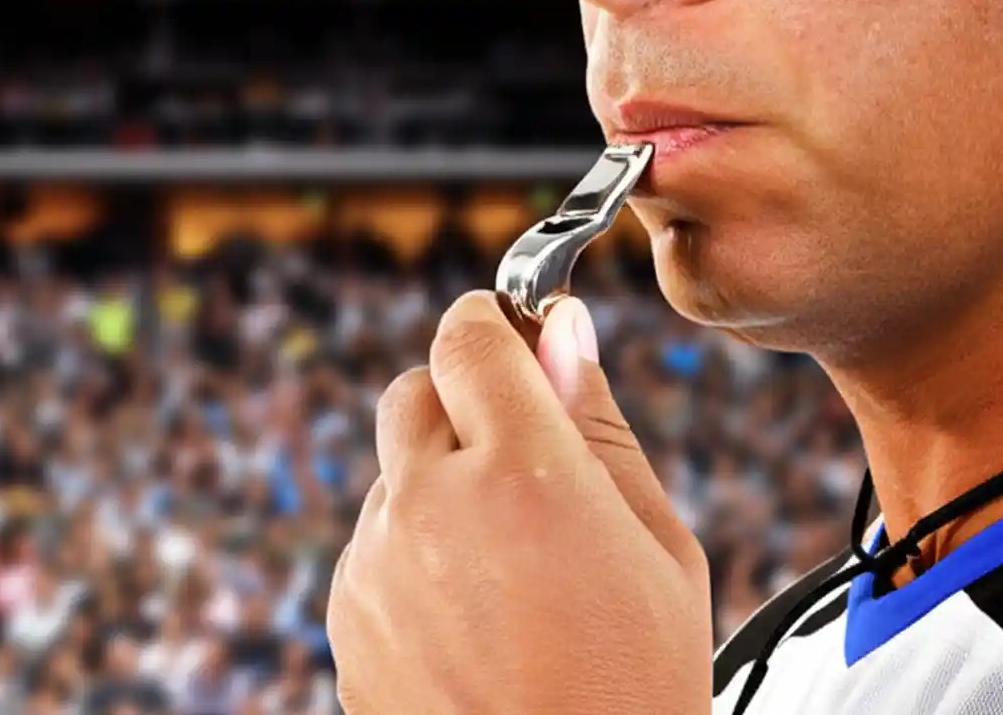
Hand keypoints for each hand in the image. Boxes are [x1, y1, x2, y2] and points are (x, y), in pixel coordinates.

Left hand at [327, 291, 711, 714]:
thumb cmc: (635, 679)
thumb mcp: (655, 544)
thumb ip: (596, 423)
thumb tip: (560, 328)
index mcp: (522, 475)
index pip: (469, 337)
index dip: (493, 323)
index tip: (514, 334)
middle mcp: (429, 507)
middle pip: (415, 390)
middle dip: (464, 400)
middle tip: (522, 461)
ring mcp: (375, 563)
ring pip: (393, 469)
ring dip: (438, 481)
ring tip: (508, 563)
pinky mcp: (347, 612)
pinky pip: (372, 538)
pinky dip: (411, 544)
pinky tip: (470, 606)